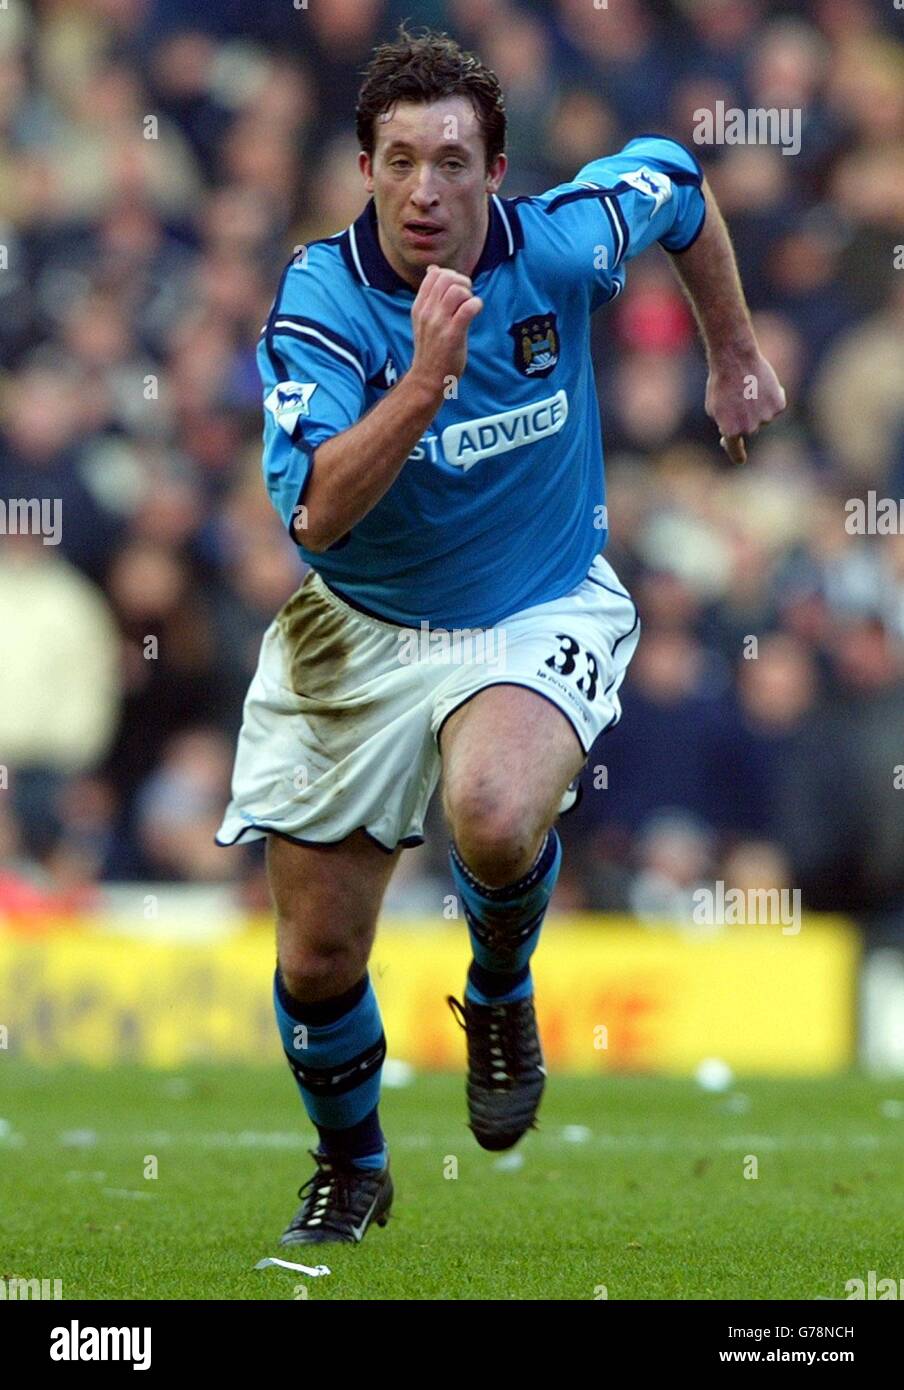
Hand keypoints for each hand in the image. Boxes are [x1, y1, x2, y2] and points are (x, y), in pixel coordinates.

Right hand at [409, 264, 482, 395]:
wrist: (427, 379)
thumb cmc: (431, 349)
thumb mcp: (423, 319)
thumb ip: (429, 295)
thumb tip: (433, 269)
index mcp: (419, 306)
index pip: (434, 275)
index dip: (451, 276)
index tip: (457, 291)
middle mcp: (427, 312)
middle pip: (446, 277)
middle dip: (463, 282)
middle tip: (467, 297)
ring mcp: (438, 323)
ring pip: (457, 290)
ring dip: (469, 295)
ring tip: (470, 307)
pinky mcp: (452, 335)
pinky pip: (468, 308)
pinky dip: (476, 305)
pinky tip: (475, 313)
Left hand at [705, 351, 786, 463]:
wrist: (735, 359)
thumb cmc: (720, 382)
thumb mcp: (714, 408)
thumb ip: (726, 424)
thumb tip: (736, 432)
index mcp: (731, 431)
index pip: (736, 452)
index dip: (737, 455)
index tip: (740, 458)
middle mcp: (749, 429)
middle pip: (749, 428)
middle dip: (744, 416)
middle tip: (738, 396)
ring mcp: (766, 418)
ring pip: (763, 416)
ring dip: (757, 405)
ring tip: (749, 387)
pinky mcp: (779, 405)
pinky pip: (776, 405)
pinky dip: (771, 397)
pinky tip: (762, 384)